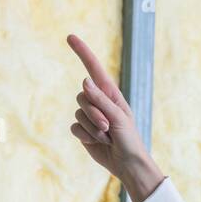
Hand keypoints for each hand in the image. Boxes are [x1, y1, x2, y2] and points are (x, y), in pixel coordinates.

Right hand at [67, 33, 164, 201]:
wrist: (127, 164)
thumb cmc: (130, 139)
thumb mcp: (118, 117)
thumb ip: (101, 100)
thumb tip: (84, 81)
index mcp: (111, 94)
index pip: (93, 69)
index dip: (82, 52)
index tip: (70, 37)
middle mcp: (98, 102)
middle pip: (82, 96)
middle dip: (93, 113)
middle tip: (108, 127)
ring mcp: (90, 116)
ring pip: (78, 113)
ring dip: (92, 128)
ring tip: (107, 137)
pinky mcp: (83, 131)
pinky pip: (74, 128)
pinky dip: (85, 136)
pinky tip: (97, 143)